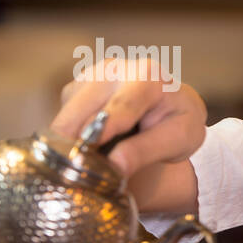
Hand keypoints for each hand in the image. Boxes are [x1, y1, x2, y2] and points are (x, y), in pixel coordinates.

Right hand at [50, 56, 206, 179]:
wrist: (174, 103)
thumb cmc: (178, 121)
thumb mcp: (178, 139)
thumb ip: (146, 151)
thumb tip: (113, 165)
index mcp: (147, 77)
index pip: (120, 107)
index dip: (100, 132)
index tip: (86, 156)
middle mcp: (114, 69)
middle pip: (80, 111)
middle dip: (77, 143)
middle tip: (81, 174)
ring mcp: (90, 75)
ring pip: (66, 116)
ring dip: (72, 142)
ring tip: (94, 160)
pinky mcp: (75, 87)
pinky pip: (63, 117)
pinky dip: (71, 136)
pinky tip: (91, 144)